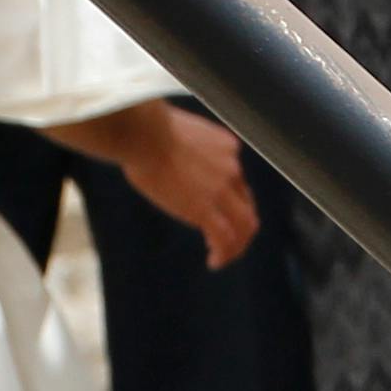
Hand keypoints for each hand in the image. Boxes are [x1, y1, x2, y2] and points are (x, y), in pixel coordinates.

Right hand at [108, 107, 260, 268]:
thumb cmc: (145, 128)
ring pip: (245, 225)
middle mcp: (231, 167)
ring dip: (237, 245)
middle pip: (246, 203)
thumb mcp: (176, 131)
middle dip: (239, 224)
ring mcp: (222, 190)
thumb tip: (167, 152)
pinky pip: (225, 239)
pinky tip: (213, 262)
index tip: (213, 208)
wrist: (143, 133)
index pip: (236, 178)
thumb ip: (183, 145)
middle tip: (226, 239)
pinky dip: (224, 254)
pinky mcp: (206, 210)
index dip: (228, 198)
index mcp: (225, 147)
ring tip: (223, 257)